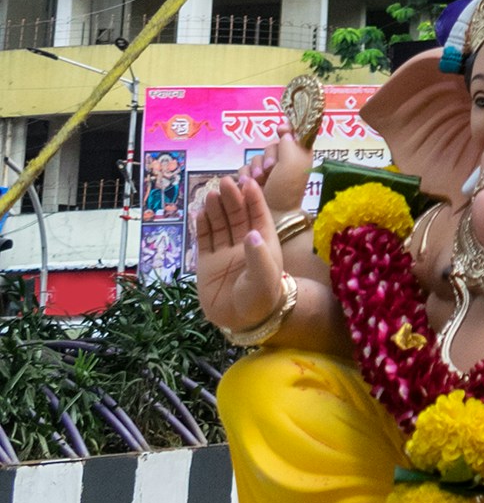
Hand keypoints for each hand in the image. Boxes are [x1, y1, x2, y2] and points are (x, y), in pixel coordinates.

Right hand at [191, 173, 288, 334]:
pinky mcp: (207, 262)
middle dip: (232, 198)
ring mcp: (225, 252)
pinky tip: (200, 212)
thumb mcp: (265, 276)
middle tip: (225, 181)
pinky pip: (204, 240)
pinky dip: (202, 226)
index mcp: (263, 241)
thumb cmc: (261, 297)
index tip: (248, 181)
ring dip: (216, 209)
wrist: (242, 321)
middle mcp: (244, 243)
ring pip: (220, 225)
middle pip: (237, 215)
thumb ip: (258, 255)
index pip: (258, 214)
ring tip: (212, 194)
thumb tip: (250, 233)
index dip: (253, 198)